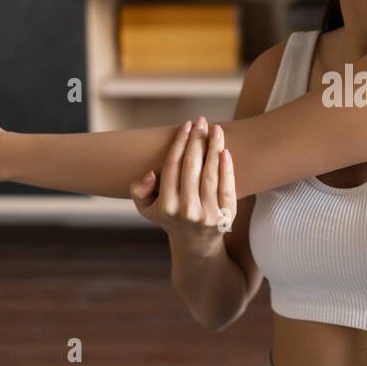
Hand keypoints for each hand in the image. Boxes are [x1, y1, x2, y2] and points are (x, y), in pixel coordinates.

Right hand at [130, 116, 236, 252]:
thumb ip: (139, 191)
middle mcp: (186, 210)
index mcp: (165, 205)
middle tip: (201, 121)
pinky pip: (227, 188)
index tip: (186, 125)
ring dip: (214, 148)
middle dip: (197, 140)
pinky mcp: (225, 216)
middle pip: (192, 167)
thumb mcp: (147, 208)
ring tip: (216, 129)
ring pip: (210, 175)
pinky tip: (225, 151)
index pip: (172, 166)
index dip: (179, 143)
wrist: (196, 244)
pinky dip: (227, 168)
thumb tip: (150, 173)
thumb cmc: (170, 217)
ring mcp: (207, 214)